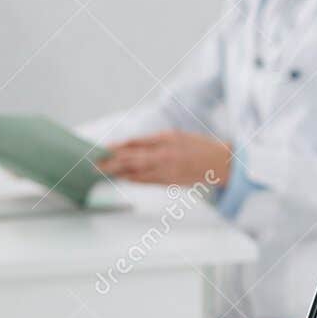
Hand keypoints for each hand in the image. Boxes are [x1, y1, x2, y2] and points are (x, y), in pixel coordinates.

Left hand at [96, 130, 231, 187]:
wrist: (220, 163)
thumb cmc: (199, 147)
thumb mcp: (177, 136)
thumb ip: (155, 141)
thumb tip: (132, 146)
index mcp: (166, 139)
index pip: (135, 143)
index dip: (117, 147)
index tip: (103, 149)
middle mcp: (164, 154)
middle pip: (131, 158)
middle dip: (111, 161)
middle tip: (95, 163)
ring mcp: (166, 169)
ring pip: (136, 171)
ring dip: (118, 172)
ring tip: (104, 171)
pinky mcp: (169, 181)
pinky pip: (146, 180)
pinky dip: (133, 179)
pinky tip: (123, 178)